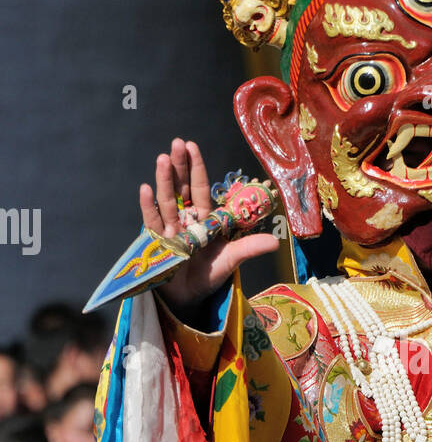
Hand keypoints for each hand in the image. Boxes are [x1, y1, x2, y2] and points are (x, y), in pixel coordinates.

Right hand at [140, 138, 278, 311]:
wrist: (190, 298)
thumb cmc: (210, 276)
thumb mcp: (231, 260)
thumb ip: (249, 248)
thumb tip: (275, 243)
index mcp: (205, 219)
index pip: (200, 188)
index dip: (196, 167)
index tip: (192, 146)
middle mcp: (186, 220)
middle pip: (181, 188)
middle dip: (179, 166)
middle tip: (177, 143)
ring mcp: (170, 229)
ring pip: (167, 201)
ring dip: (165, 181)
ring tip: (163, 159)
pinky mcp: (156, 243)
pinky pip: (152, 222)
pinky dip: (149, 207)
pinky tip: (145, 188)